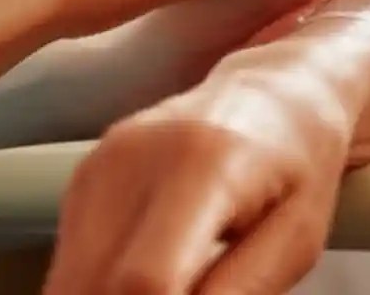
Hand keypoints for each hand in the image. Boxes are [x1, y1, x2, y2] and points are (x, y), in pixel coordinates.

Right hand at [44, 44, 360, 294]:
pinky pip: (71, 261)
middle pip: (98, 285)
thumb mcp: (296, 241)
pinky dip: (100, 285)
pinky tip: (147, 281)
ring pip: (72, 281)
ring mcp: (101, 163)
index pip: (146, 280)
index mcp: (204, 168)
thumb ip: (237, 291)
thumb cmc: (299, 168)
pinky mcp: (83, 175)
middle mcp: (137, 157)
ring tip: (176, 283)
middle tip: (193, 290)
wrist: (278, 94)